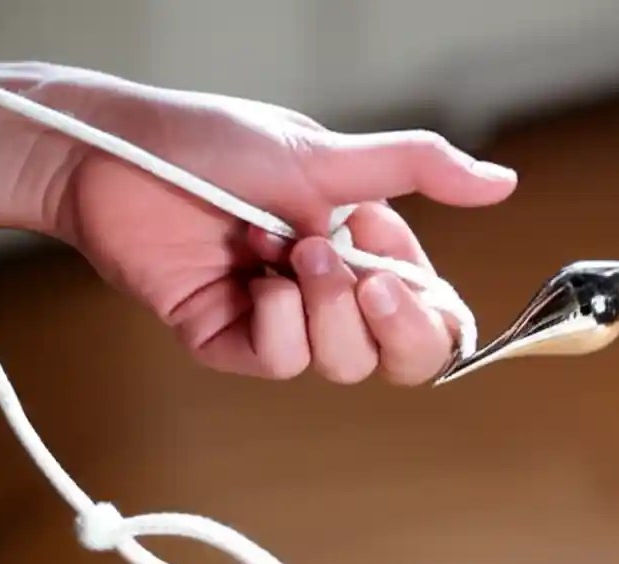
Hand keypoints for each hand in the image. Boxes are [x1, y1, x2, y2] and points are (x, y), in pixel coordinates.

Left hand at [49, 75, 516, 385]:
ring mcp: (284, 321)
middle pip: (400, 358)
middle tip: (369, 282)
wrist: (116, 159)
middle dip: (396, 327)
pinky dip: (279, 322)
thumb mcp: (329, 156)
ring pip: (345, 364)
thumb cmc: (216, 144)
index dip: (427, 307)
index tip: (395, 259)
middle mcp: (331, 293)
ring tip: (286, 247)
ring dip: (327, 306)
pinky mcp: (235, 342)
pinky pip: (284, 362)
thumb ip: (418, 169)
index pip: (431, 312)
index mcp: (366, 250)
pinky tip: (253, 279)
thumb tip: (502, 182)